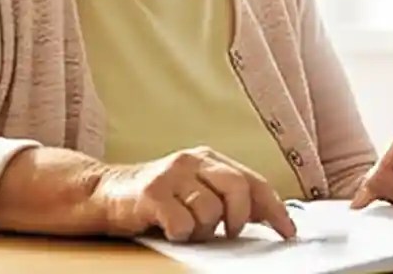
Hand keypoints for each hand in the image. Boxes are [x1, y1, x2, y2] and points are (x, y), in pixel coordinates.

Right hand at [92, 146, 296, 242]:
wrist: (104, 193)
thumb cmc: (158, 199)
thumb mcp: (197, 190)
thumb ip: (228, 197)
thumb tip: (268, 215)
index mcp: (210, 159)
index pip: (254, 181)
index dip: (275, 208)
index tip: (288, 231)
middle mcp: (193, 160)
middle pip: (238, 189)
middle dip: (239, 218)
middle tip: (229, 233)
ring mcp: (171, 174)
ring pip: (210, 210)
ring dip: (203, 230)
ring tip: (189, 229)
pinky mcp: (151, 193)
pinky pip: (182, 223)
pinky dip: (181, 234)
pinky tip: (170, 230)